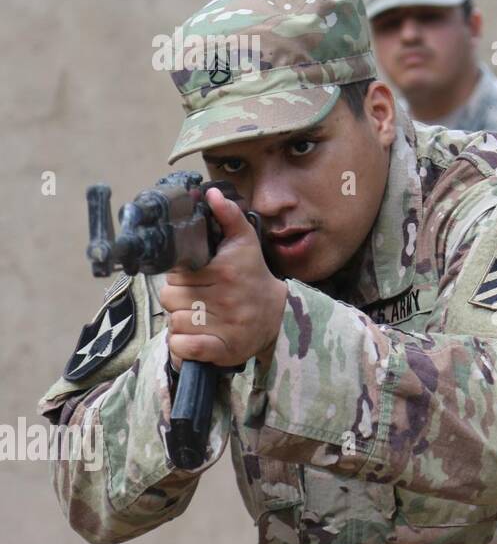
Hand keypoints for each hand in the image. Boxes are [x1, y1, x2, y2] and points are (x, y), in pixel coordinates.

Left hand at [162, 188, 287, 370]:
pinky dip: (181, 345)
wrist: (279, 316)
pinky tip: (196, 337)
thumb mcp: (245, 244)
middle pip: (170, 300)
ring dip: (181, 322)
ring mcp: (222, 326)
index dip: (181, 278)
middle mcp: (223, 299)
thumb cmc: (254, 278)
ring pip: (173, 323)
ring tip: (200, 317)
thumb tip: (210, 193)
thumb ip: (228, 216)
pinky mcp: (220, 350)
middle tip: (198, 300)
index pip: (175, 276)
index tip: (196, 281)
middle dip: (179, 300)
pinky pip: (181, 347)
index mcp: (223, 272)